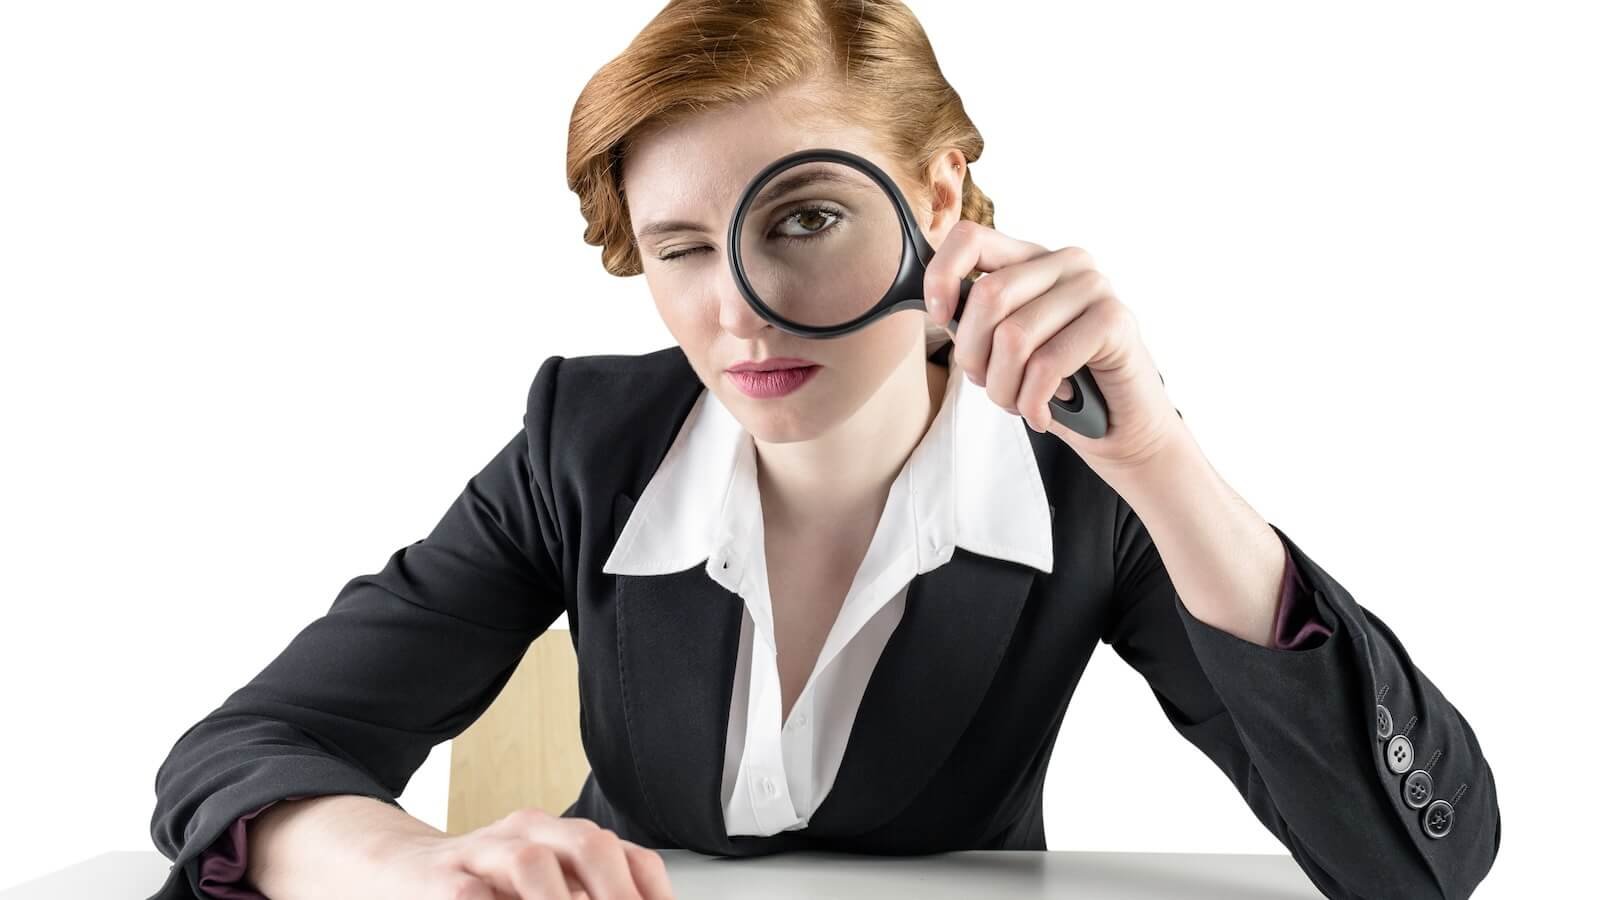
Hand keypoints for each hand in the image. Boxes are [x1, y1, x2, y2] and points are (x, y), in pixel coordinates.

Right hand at [363, 808, 675, 899]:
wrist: (396, 871)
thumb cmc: (479, 887)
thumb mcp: (541, 886)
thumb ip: (583, 892)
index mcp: (558, 835)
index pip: (620, 852)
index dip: (647, 889)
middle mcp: (525, 835)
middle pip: (586, 844)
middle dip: (615, 893)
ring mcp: (482, 854)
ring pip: (531, 862)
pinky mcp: (440, 881)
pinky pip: (472, 895)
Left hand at [924, 220, 1185, 473]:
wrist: (1119, 428)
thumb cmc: (1055, 387)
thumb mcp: (1002, 348)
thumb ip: (974, 320)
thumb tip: (937, 306)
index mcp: (1031, 259)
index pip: (970, 239)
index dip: (942, 277)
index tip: (938, 317)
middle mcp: (1065, 262)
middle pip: (988, 295)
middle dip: (973, 356)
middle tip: (989, 385)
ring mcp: (1094, 287)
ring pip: (1014, 337)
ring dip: (1003, 388)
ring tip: (1017, 404)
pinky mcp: (1114, 320)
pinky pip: (1047, 363)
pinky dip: (1033, 402)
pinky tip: (1040, 414)